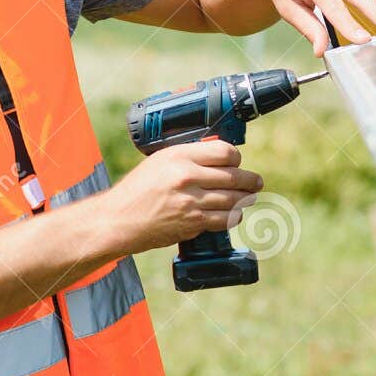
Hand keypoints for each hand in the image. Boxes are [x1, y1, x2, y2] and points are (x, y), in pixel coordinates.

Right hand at [106, 140, 263, 252]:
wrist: (119, 220)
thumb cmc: (137, 190)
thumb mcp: (159, 161)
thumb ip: (187, 157)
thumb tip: (217, 158)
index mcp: (179, 156)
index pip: (224, 152)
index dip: (236, 157)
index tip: (237, 161)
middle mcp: (187, 176)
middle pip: (234, 176)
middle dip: (250, 180)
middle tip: (256, 182)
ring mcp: (191, 202)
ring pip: (233, 199)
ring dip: (245, 199)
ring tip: (249, 197)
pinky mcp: (192, 223)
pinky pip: (224, 219)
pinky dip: (233, 216)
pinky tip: (234, 213)